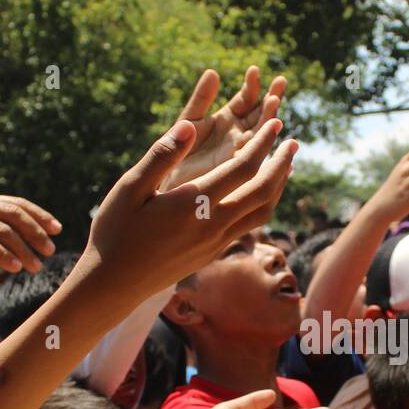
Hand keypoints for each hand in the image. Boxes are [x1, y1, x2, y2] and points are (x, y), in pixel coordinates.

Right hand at [0, 193, 60, 276]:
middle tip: (50, 250)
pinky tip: (15, 268)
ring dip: (24, 250)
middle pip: (13, 214)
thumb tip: (33, 236)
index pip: (17, 203)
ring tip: (36, 267)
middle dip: (36, 232)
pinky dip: (4, 256)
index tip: (58, 229)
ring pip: (2, 231)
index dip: (39, 215)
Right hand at [86, 116, 297, 297]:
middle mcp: (213, 226)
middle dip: (282, 165)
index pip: (243, 168)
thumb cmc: (115, 231)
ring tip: (284, 167)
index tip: (277, 124)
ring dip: (278, 188)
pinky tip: (258, 194)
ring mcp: (216, 243)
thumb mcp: (130, 188)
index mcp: (194, 204)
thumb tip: (189, 125)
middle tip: (294, 142)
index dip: (264, 144)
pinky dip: (262, 205)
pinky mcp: (212, 254)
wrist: (113, 283)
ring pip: (262, 214)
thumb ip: (162, 156)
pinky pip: (249, 226)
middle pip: (263, 193)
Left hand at [161, 67, 286, 191]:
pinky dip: (265, 144)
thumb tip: (213, 72)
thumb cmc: (175, 152)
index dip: (252, 86)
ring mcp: (239, 152)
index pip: (246, 99)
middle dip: (271, 98)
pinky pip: (254, 155)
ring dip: (270, 118)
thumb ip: (201, 99)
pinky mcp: (236, 170)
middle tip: (281, 81)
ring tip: (274, 101)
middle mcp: (237, 135)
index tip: (254, 71)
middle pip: (261, 114)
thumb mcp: (189, 120)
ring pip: (261, 133)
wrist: (165, 183)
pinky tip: (273, 129)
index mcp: (226, 120)